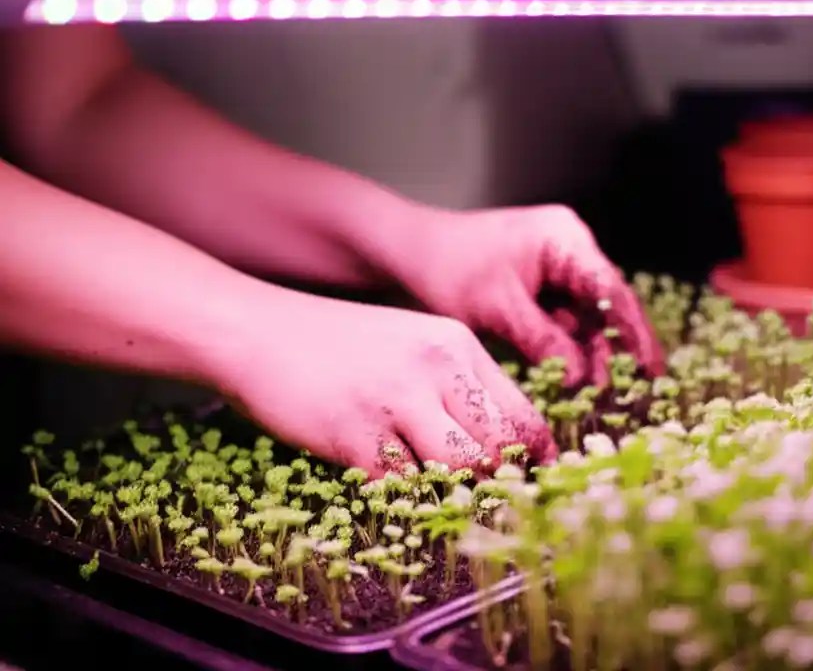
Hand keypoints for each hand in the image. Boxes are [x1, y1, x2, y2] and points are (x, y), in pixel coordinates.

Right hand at [212, 289, 556, 475]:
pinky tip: (392, 490)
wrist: (258, 330)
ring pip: (459, 469)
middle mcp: (434, 369)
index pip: (523, 414)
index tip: (533, 480)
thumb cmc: (339, 345)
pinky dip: (403, 498)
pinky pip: (400, 486)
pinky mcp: (353, 434)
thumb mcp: (413, 344)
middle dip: (499, 481)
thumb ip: (457, 385)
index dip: (535, 456)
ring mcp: (394, 401)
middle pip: (500, 446)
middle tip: (489, 500)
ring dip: (455, 492)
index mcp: (457, 346)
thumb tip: (503, 444)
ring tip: (439, 495)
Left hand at [380, 204, 663, 386]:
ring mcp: (557, 270)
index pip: (611, 289)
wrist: (406, 255)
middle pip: (607, 304)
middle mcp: (568, 250)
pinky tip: (583, 384)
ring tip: (611, 396)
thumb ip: (542, 341)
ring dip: (597, 355)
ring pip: (588, 319)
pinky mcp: (542, 291)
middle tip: (639, 391)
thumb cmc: (447, 268)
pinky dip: (574, 353)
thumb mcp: (496, 308)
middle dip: (620, 348)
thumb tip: (580, 379)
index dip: (634, 332)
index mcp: (564, 239)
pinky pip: (567, 325)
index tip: (650, 369)